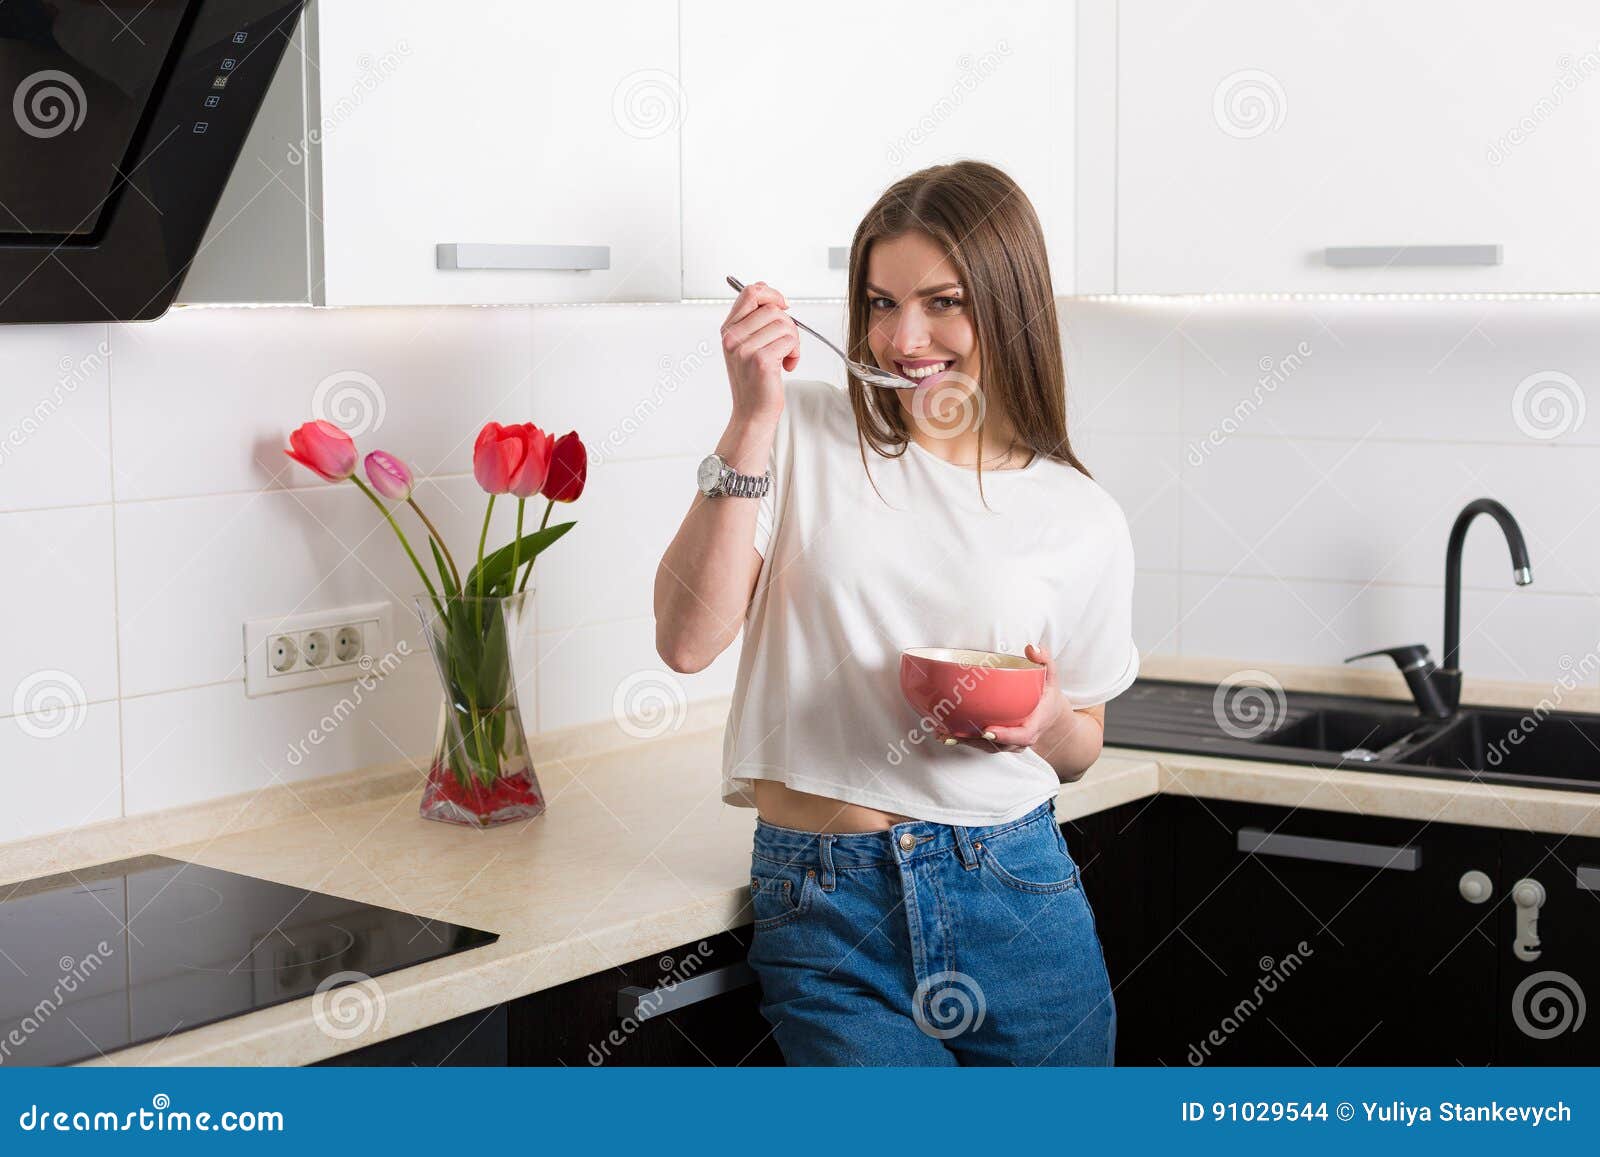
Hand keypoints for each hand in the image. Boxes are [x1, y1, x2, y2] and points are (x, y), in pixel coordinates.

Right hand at [720, 280, 797, 424]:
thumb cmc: (754, 381)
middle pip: (773, 309)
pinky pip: (790, 341)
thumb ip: (754, 320)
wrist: (752, 413)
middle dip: (788, 325)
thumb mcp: (747, 346)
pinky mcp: (761, 360)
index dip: (772, 294)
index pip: (750, 292)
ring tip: (785, 357)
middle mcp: (732, 337)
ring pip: (784, 324)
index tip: (783, 306)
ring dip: (793, 341)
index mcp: (728, 329)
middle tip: (785, 344)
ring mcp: (745, 349)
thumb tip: (772, 294)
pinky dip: (795, 353)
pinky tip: (787, 366)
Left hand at [932, 643, 1067, 752]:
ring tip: (943, 734)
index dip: (1005, 736)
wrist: (1048, 713)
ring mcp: (1009, 743)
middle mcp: (1021, 739)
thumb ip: (1045, 660)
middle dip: (975, 741)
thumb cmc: (1047, 694)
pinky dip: (963, 740)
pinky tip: (944, 734)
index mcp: (1035, 724)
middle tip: (953, 733)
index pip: (1022, 735)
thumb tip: (1032, 648)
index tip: (988, 730)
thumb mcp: (1051, 676)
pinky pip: (981, 744)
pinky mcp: (998, 742)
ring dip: (965, 742)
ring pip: (986, 747)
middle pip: (998, 745)